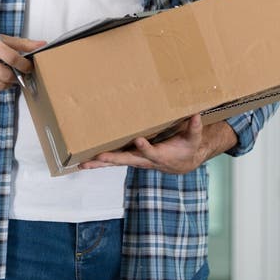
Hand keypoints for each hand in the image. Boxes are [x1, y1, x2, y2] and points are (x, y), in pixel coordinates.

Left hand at [79, 114, 204, 174]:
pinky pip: (114, 160)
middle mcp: (144, 160)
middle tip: (98, 158)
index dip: (145, 147)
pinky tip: (86, 160)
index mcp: (160, 155)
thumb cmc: (187, 148)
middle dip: (112, 159)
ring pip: (116, 163)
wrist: (182, 163)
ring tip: (82, 164)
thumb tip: (196, 115)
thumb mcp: (193, 139)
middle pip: (127, 160)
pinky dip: (100, 161)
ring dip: (99, 164)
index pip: (151, 152)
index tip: (139, 140)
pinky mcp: (130, 158)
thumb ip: (194, 128)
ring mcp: (136, 160)